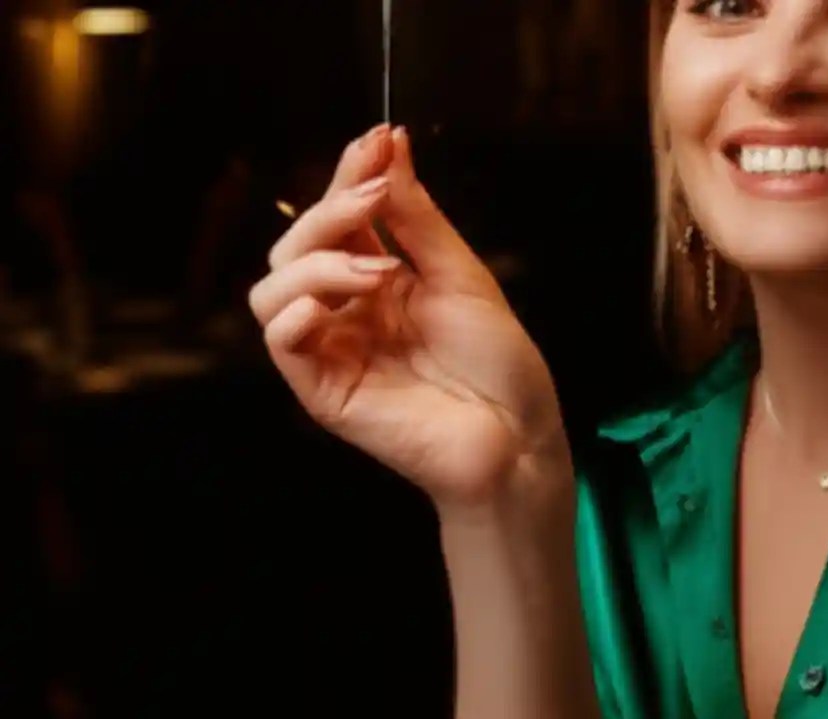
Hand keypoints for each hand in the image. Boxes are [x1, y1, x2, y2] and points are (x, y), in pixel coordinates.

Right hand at [250, 125, 569, 514]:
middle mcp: (348, 312)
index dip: (348, 176)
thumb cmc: (499, 360)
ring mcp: (333, 351)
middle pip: (297, 246)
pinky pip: (281, 342)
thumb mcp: (460, 274)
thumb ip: (417, 217)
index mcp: (379, 281)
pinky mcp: (324, 393)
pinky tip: (332, 305)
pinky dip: (295, 312)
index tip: (376, 140)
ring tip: (375, 267)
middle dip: (329, 211)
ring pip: (274, 289)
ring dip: (316, 261)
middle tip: (374, 196)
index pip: (340, 218)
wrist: (518, 434)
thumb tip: (390, 145)